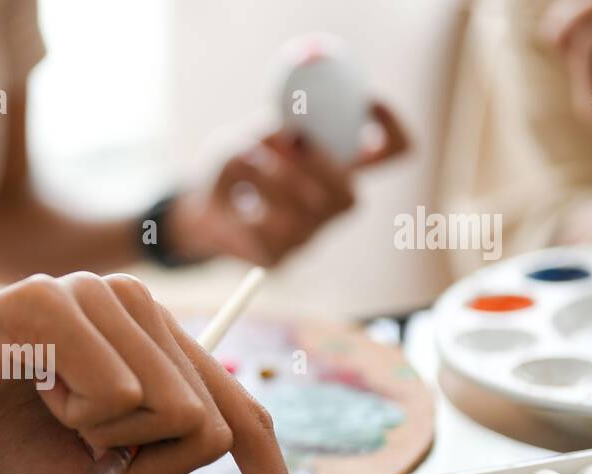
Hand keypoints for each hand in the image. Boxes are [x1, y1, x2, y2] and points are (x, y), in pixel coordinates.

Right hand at [0, 272, 320, 473]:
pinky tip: (32, 390)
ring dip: (104, 439)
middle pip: (214, 422)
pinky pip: (118, 392)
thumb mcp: (103, 472)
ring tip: (50, 408)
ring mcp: (100, 295)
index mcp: (156, 339)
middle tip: (81, 441)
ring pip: (173, 408)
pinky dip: (74, 418)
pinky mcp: (56, 302)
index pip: (244, 412)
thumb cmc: (0, 427)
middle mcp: (139, 305)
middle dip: (149, 462)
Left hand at [164, 102, 408, 266]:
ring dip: (272, 178)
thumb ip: (273, 130)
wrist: (198, 206)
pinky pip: (271, 230)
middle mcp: (333, 204)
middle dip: (318, 166)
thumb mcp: (248, 134)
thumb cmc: (234, 163)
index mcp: (342, 167)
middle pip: (349, 198)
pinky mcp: (278, 256)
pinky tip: (231, 200)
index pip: (393, 152)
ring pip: (306, 214)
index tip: (367, 100)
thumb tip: (292, 130)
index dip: (390, 128)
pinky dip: (247, 203)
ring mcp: (309, 235)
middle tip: (287, 140)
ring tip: (245, 160)